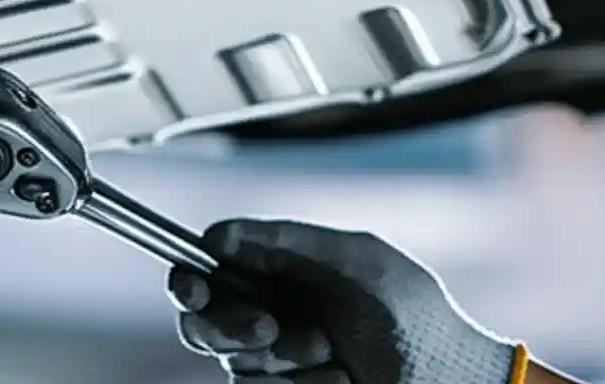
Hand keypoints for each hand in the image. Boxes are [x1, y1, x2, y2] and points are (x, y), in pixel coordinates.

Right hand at [169, 220, 522, 383]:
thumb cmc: (415, 318)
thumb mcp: (359, 262)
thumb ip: (290, 241)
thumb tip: (219, 235)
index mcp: (279, 272)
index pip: (208, 269)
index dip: (189, 277)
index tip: (196, 287)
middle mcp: (268, 316)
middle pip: (200, 320)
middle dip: (229, 326)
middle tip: (270, 330)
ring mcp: (275, 365)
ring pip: (232, 364)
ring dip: (284, 363)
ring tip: (335, 357)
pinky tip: (341, 382)